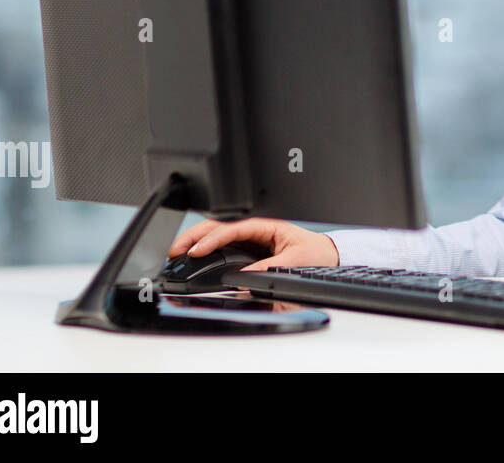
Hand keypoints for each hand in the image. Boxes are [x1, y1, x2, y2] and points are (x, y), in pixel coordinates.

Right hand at [168, 217, 339, 269]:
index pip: (232, 228)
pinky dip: (204, 250)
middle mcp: (255, 230)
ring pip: (216, 236)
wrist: (328, 258)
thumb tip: (243, 276)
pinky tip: (192, 257)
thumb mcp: (294, 260)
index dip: (212, 239)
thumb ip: (268, 267)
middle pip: (218, 227)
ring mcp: (250, 239)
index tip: (197, 251)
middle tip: (176, 251)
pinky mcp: (248, 250)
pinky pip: (223, 247)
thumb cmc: (315, 254)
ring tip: (177, 254)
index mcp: (266, 225)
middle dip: (194, 236)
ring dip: (195, 242)